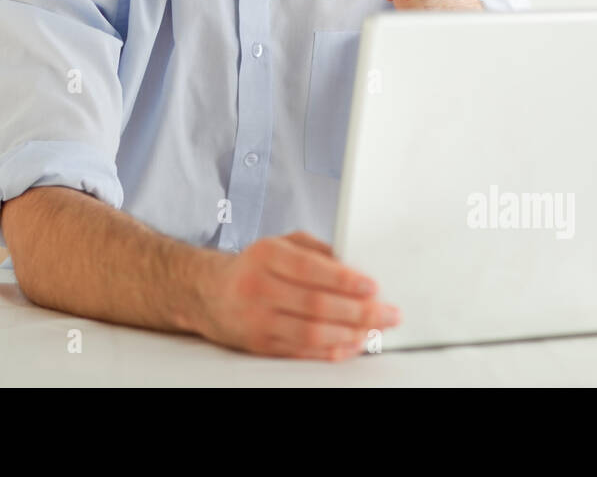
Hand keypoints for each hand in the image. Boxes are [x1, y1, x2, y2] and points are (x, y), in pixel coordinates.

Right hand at [192, 231, 400, 360]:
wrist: (208, 293)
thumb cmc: (252, 267)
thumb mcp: (280, 243)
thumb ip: (317, 250)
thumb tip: (353, 267)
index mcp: (266, 256)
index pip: (311, 269)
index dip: (345, 280)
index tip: (372, 286)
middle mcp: (259, 288)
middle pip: (316, 305)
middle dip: (359, 312)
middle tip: (387, 314)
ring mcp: (258, 320)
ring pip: (311, 333)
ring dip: (350, 335)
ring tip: (374, 331)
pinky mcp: (260, 345)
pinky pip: (301, 352)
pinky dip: (331, 351)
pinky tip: (351, 345)